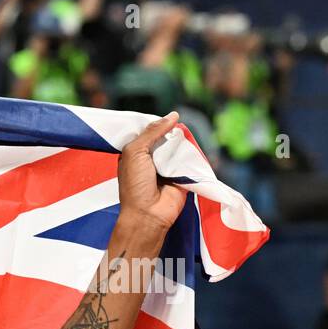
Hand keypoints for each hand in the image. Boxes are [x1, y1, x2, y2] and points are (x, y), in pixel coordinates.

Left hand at [117, 112, 187, 234]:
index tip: (166, 116)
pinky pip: (191, 158)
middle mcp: (152, 157)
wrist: (148, 212)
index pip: (149, 132)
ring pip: (180, 145)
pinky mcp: (184, 173)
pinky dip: (192, 153)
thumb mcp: (135, 152)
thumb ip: (151, 132)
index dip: (157, 124)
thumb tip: (173, 115)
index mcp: (136, 152)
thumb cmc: (135, 184)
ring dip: (182, 142)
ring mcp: (169, 165)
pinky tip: (193, 148)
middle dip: (171, 131)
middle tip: (177, 126)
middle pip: (166, 136)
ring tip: (182, 141)